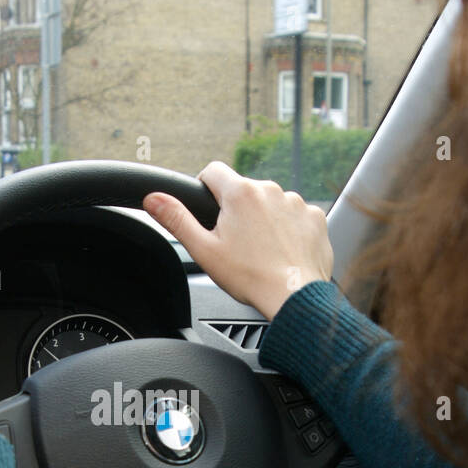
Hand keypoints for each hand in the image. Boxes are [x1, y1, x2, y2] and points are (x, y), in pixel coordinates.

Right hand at [143, 161, 332, 320]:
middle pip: (243, 191)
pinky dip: (288, 229)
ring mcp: (296, 202)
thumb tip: (152, 198)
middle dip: (236, 211)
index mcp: (241, 193)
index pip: (213, 171)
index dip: (205, 188)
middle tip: (235, 243)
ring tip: (261, 251)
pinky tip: (282, 251)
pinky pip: (295, 216)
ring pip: (270, 203)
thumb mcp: (204, 250)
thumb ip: (176, 219)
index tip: (208, 210)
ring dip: (263, 219)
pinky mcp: (314, 217)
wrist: (295, 297)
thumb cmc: (250, 277)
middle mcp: (270, 189)